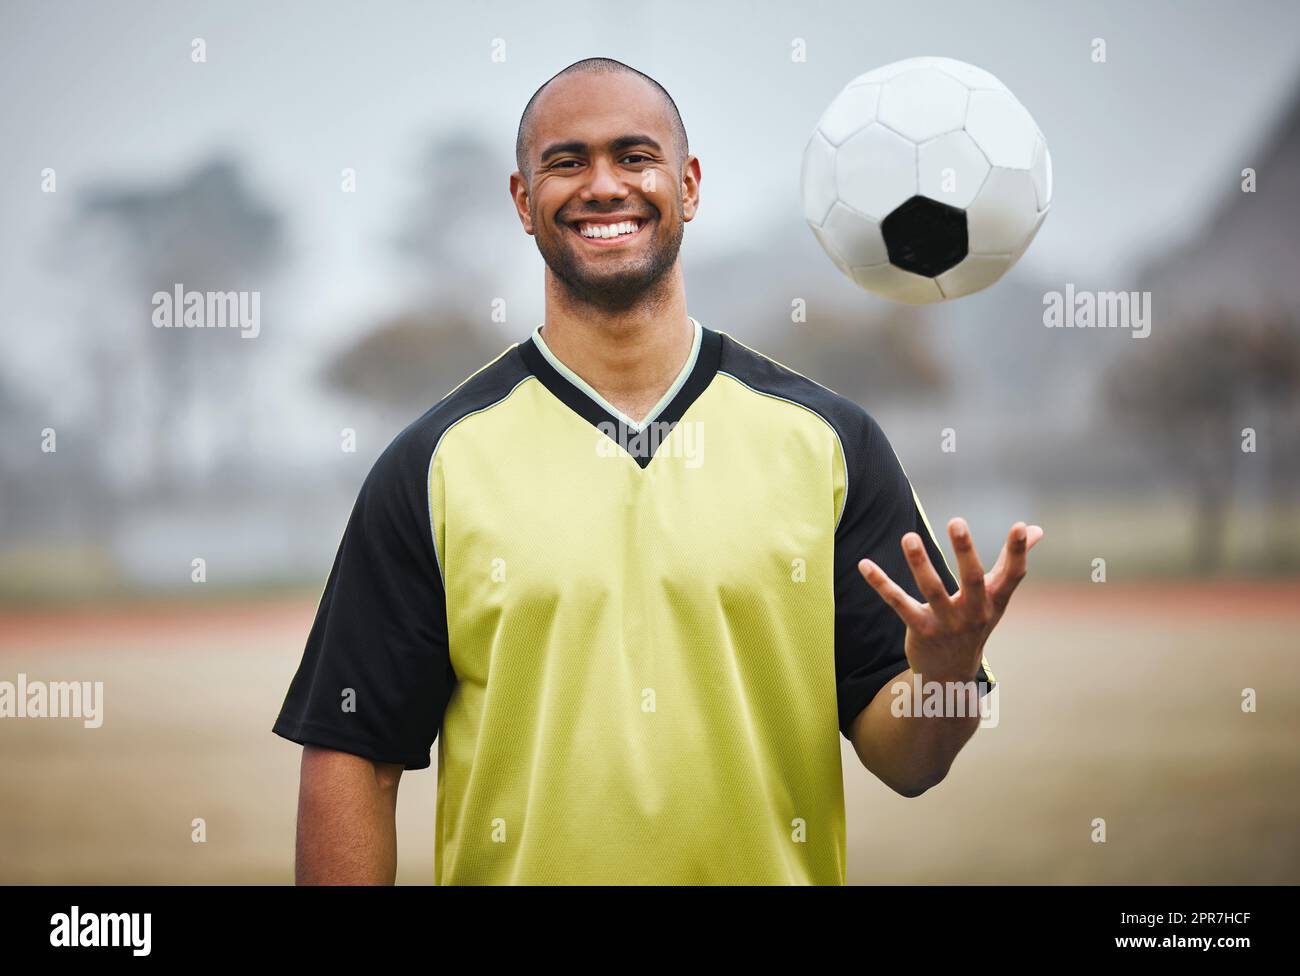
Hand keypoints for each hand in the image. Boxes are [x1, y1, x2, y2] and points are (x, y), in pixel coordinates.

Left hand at [857, 518, 1042, 683]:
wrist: (952, 674)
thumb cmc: (976, 623)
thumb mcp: (996, 597)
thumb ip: (1012, 561)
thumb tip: (1037, 528)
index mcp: (994, 601)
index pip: (1012, 575)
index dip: (1018, 552)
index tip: (1020, 526)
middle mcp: (974, 612)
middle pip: (972, 579)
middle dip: (965, 551)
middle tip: (957, 521)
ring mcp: (947, 623)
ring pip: (932, 590)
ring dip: (920, 563)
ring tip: (908, 537)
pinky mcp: (920, 629)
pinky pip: (899, 603)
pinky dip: (881, 584)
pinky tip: (864, 564)